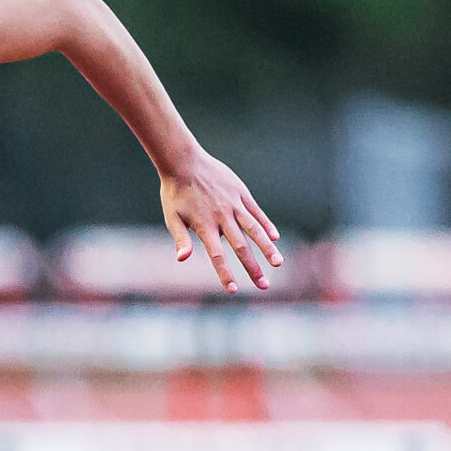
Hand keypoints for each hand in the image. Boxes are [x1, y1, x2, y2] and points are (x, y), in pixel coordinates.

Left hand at [161, 151, 282, 291]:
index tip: (232, 290)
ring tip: (278, 263)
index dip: (225, 273)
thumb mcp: (172, 217)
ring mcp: (234, 204)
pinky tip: (275, 238)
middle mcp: (222, 216)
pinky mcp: (241, 193)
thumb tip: (182, 259)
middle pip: (241, 246)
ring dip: (267, 248)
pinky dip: (266, 225)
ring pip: (254, 229)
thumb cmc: (175, 192)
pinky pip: (256, 212)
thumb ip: (180, 239)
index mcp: (204, 225)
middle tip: (264, 286)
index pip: (217, 255)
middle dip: (253, 268)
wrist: (184, 160)